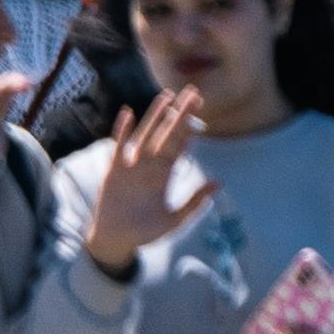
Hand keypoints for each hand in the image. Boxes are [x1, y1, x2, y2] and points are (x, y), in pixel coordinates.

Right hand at [88, 87, 208, 270]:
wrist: (118, 240)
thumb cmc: (145, 231)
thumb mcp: (175, 219)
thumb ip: (194, 201)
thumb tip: (218, 182)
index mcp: (163, 174)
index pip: (180, 145)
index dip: (190, 128)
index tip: (202, 110)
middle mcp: (149, 165)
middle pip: (167, 134)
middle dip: (180, 114)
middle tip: (193, 93)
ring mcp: (132, 165)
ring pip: (146, 134)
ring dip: (155, 116)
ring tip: (166, 96)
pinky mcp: (115, 171)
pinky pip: (119, 146)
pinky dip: (123, 130)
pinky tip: (128, 114)